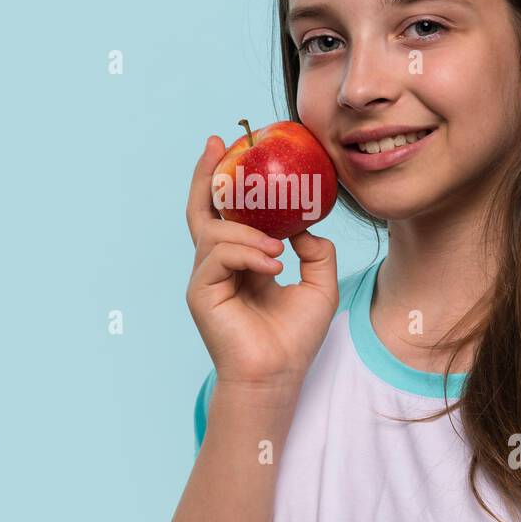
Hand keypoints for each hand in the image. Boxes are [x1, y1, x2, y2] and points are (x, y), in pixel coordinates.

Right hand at [184, 135, 338, 401]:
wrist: (278, 377)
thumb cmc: (295, 338)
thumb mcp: (320, 285)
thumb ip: (316, 251)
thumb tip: (305, 226)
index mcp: (241, 263)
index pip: (228, 214)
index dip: (227, 181)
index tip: (231, 148)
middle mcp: (218, 267)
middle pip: (203, 211)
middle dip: (208, 175)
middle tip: (217, 144)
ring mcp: (205, 279)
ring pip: (216, 232)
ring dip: (250, 234)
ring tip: (278, 251)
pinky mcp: (200, 293)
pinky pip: (219, 256)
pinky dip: (247, 254)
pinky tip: (273, 267)